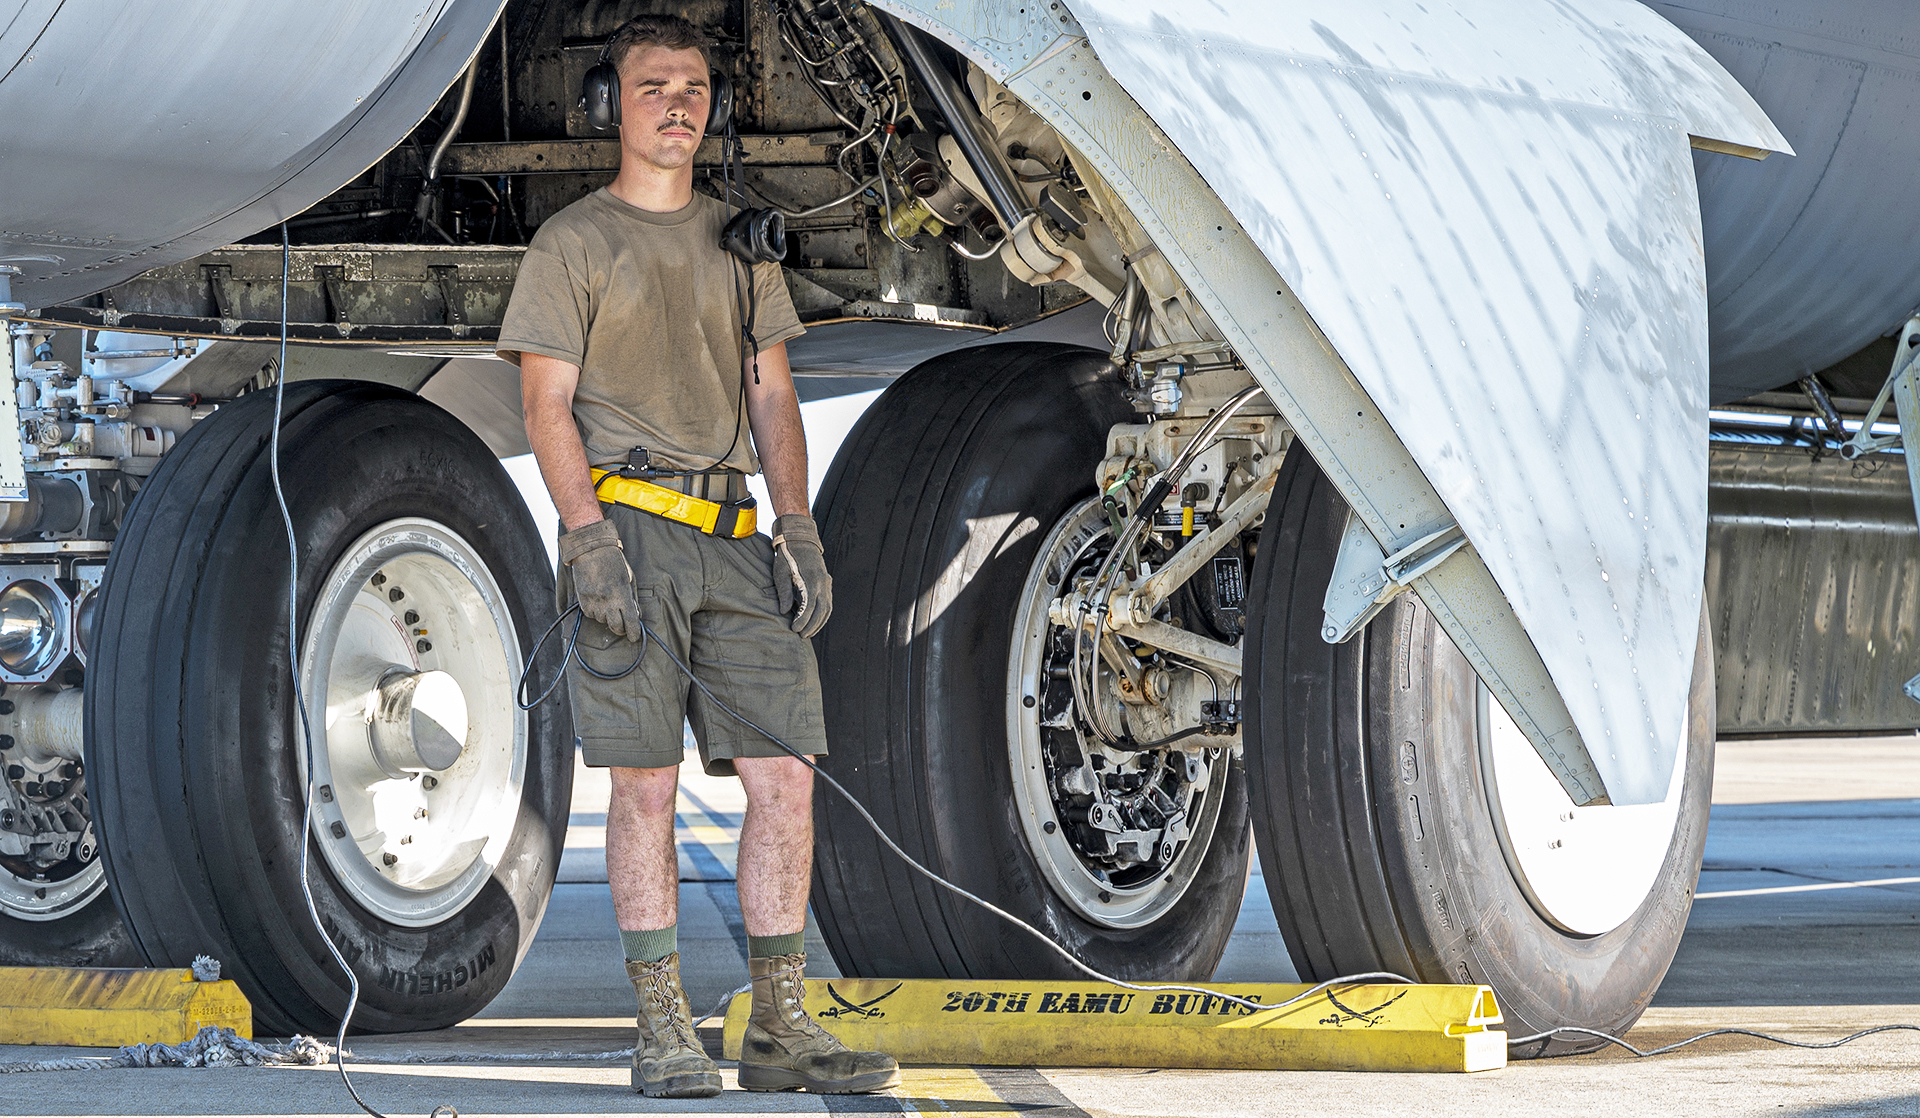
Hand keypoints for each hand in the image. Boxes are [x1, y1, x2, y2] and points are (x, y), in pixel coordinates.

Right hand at [559, 519, 641, 640]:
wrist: (591, 550)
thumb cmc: (614, 562)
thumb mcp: (629, 578)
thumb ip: (632, 598)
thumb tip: (635, 615)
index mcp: (622, 594)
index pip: (631, 621)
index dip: (634, 632)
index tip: (634, 636)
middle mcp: (607, 600)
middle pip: (615, 626)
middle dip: (621, 629)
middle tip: (623, 626)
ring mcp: (593, 601)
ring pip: (602, 620)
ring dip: (607, 617)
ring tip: (609, 604)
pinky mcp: (582, 599)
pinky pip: (590, 614)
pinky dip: (596, 612)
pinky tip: (598, 602)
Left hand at [772, 514, 831, 638]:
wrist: (800, 539)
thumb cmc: (787, 556)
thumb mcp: (781, 572)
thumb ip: (783, 592)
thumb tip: (784, 611)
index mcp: (810, 580)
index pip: (809, 607)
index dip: (802, 620)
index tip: (794, 629)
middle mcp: (822, 583)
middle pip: (821, 611)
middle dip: (812, 626)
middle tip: (802, 636)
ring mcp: (826, 582)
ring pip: (827, 608)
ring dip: (819, 623)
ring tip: (809, 633)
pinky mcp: (827, 582)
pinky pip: (828, 603)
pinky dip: (823, 615)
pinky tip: (816, 622)